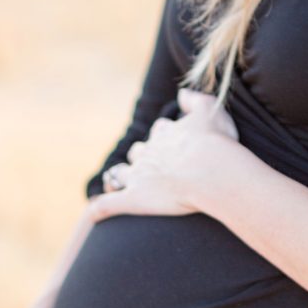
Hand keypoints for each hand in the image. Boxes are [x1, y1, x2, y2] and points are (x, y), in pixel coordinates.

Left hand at [90, 88, 238, 221]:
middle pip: (139, 152)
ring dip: (119, 177)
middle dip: (142, 156)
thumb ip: (195, 99)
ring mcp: (138, 176)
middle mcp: (149, 152)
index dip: (166, 136)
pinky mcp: (133, 199)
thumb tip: (182, 93)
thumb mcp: (210, 110)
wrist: (210, 171)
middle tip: (151, 165)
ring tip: (118, 182)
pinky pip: (108, 204)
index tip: (175, 141)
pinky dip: (98, 209)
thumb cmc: (214, 142)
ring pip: (120, 174)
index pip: (161, 131)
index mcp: (165, 133)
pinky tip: (94, 215)